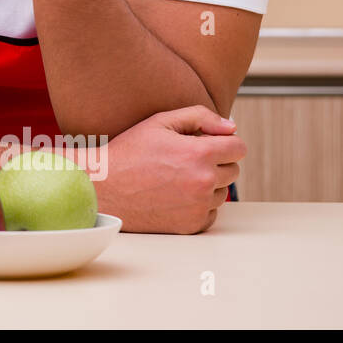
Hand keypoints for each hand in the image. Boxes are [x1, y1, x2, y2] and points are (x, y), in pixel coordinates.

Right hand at [65, 104, 244, 233]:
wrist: (104, 188)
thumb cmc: (128, 152)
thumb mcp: (160, 122)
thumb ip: (200, 117)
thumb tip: (232, 127)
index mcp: (199, 154)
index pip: (239, 147)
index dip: (224, 142)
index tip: (208, 143)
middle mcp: (203, 181)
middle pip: (233, 170)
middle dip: (216, 162)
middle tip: (185, 160)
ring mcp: (198, 206)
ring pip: (222, 192)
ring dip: (208, 184)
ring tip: (177, 178)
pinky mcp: (191, 225)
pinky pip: (211, 212)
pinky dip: (199, 205)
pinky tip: (175, 195)